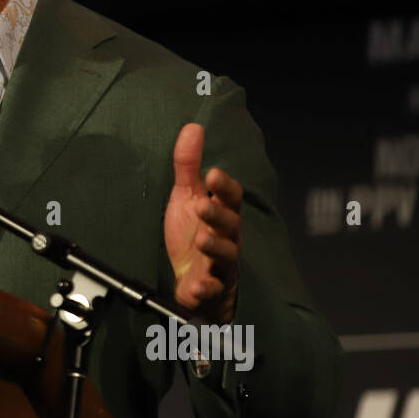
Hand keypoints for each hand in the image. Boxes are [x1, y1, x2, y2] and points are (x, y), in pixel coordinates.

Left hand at [163, 123, 241, 323]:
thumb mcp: (187, 197)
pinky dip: (206, 288)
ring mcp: (220, 263)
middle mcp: (226, 237)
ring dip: (215, 247)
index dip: (225, 187)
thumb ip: (189, 165)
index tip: (213, 174)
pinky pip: (212, 290)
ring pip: (226, 255)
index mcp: (222, 213)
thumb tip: (192, 127)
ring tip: (202, 238)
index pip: (230, 197)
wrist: (190, 280)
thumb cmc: (192, 234)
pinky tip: (198, 286)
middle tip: (201, 206)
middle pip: (230, 225)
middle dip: (218, 215)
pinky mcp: (210, 288)